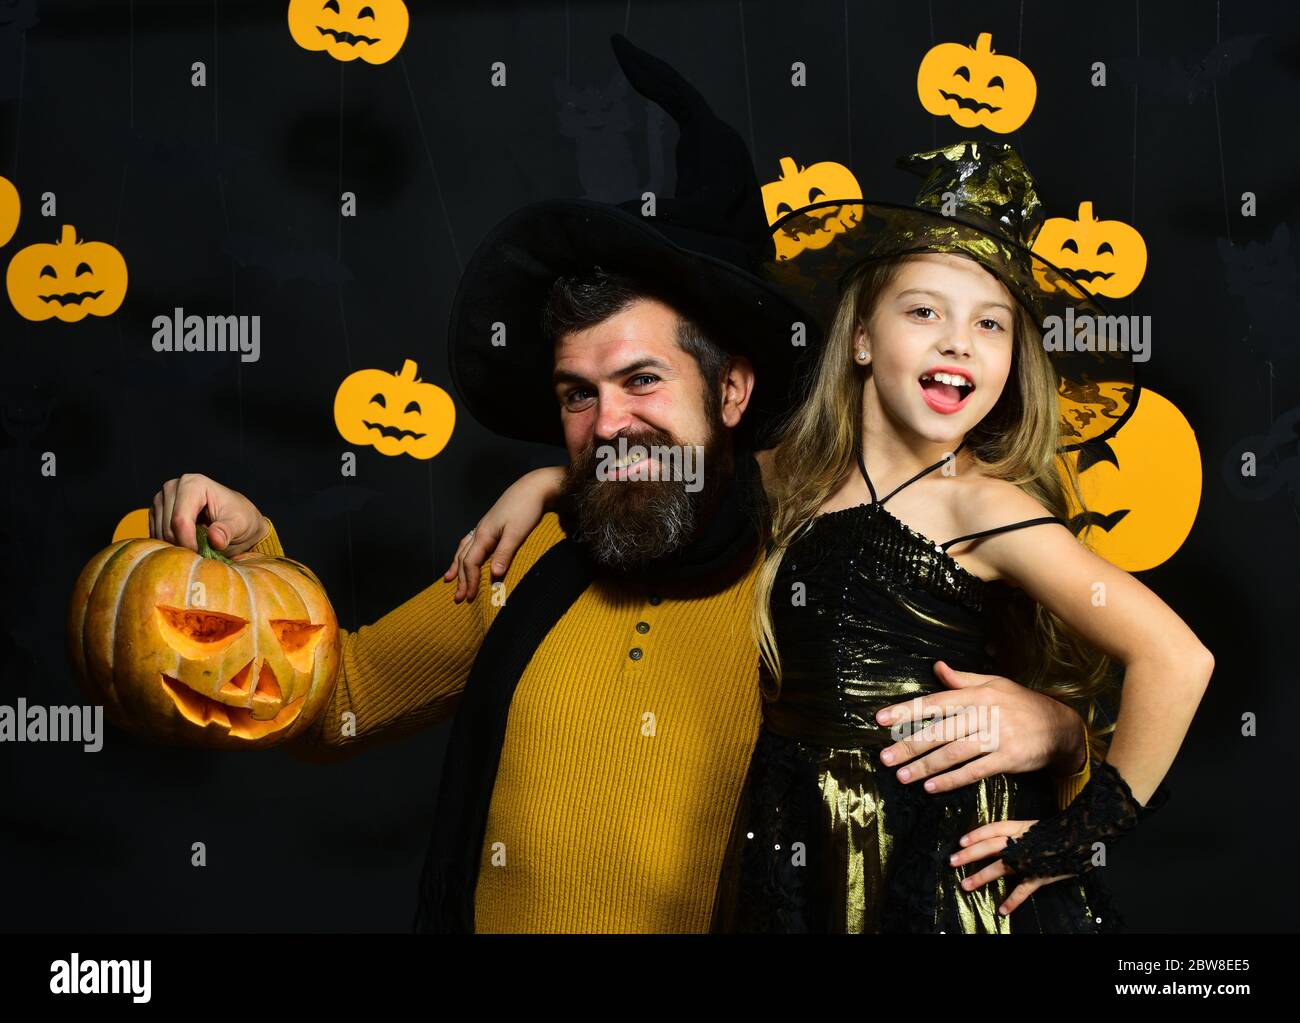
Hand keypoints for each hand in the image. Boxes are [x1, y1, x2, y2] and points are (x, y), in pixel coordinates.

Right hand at [150, 473, 266, 555]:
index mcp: (194, 484)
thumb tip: (215, 538)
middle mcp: (173, 487)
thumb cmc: (240, 519)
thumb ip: (227, 531)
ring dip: (178, 545)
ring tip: (199, 544)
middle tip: (204, 551)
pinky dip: (171, 544)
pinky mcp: (156, 512)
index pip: (181, 519)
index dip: (189, 542)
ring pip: (160, 533)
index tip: (202, 554)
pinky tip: (189, 542)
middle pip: (168, 527)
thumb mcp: (240, 525)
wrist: (237, 519)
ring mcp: (161, 499)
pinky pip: (156, 535)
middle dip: (184, 545)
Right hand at [443, 466, 565, 601]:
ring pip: (464, 550)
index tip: (470, 598)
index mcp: (484, 535)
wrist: (533, 488)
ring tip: (449, 579)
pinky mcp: (490, 525)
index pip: (470, 563)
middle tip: (458, 598)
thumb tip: (494, 576)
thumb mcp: (517, 533)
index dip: (469, 581)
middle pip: (464, 559)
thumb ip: (505, 554)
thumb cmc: (527, 509)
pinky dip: (464, 553)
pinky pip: (470, 543)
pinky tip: (464, 556)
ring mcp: (484, 527)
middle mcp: (479, 531)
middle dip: (460, 579)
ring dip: (457, 566)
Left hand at [873, 660, 1085, 793]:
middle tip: (885, 757)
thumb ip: (962, 680)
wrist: (1060, 727)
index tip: (881, 719)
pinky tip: (932, 786)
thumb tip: (936, 667)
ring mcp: (997, 737)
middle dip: (909, 745)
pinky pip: (975, 771)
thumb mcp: (994, 684)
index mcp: (978, 694)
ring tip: (902, 776)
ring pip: (954, 753)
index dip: (907, 711)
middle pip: (940, 731)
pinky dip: (952, 779)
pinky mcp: (1008, 758)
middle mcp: (985, 714)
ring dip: (926, 766)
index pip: (935, 702)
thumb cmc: (1021, 704)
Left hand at [949, 818, 1075, 916]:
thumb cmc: (1062, 831)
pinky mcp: (1040, 875)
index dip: (976, 834)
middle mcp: (1021, 842)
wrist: (1085, 838)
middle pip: (990, 846)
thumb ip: (1018, 832)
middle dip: (970, 854)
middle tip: (952, 861)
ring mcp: (1030, 859)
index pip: (993, 828)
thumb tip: (1000, 839)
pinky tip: (1002, 910)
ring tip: (966, 885)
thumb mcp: (1036, 826)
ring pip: (1001, 867)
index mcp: (1021, 827)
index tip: (960, 841)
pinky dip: (1013, 900)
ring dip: (982, 876)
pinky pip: (1024, 889)